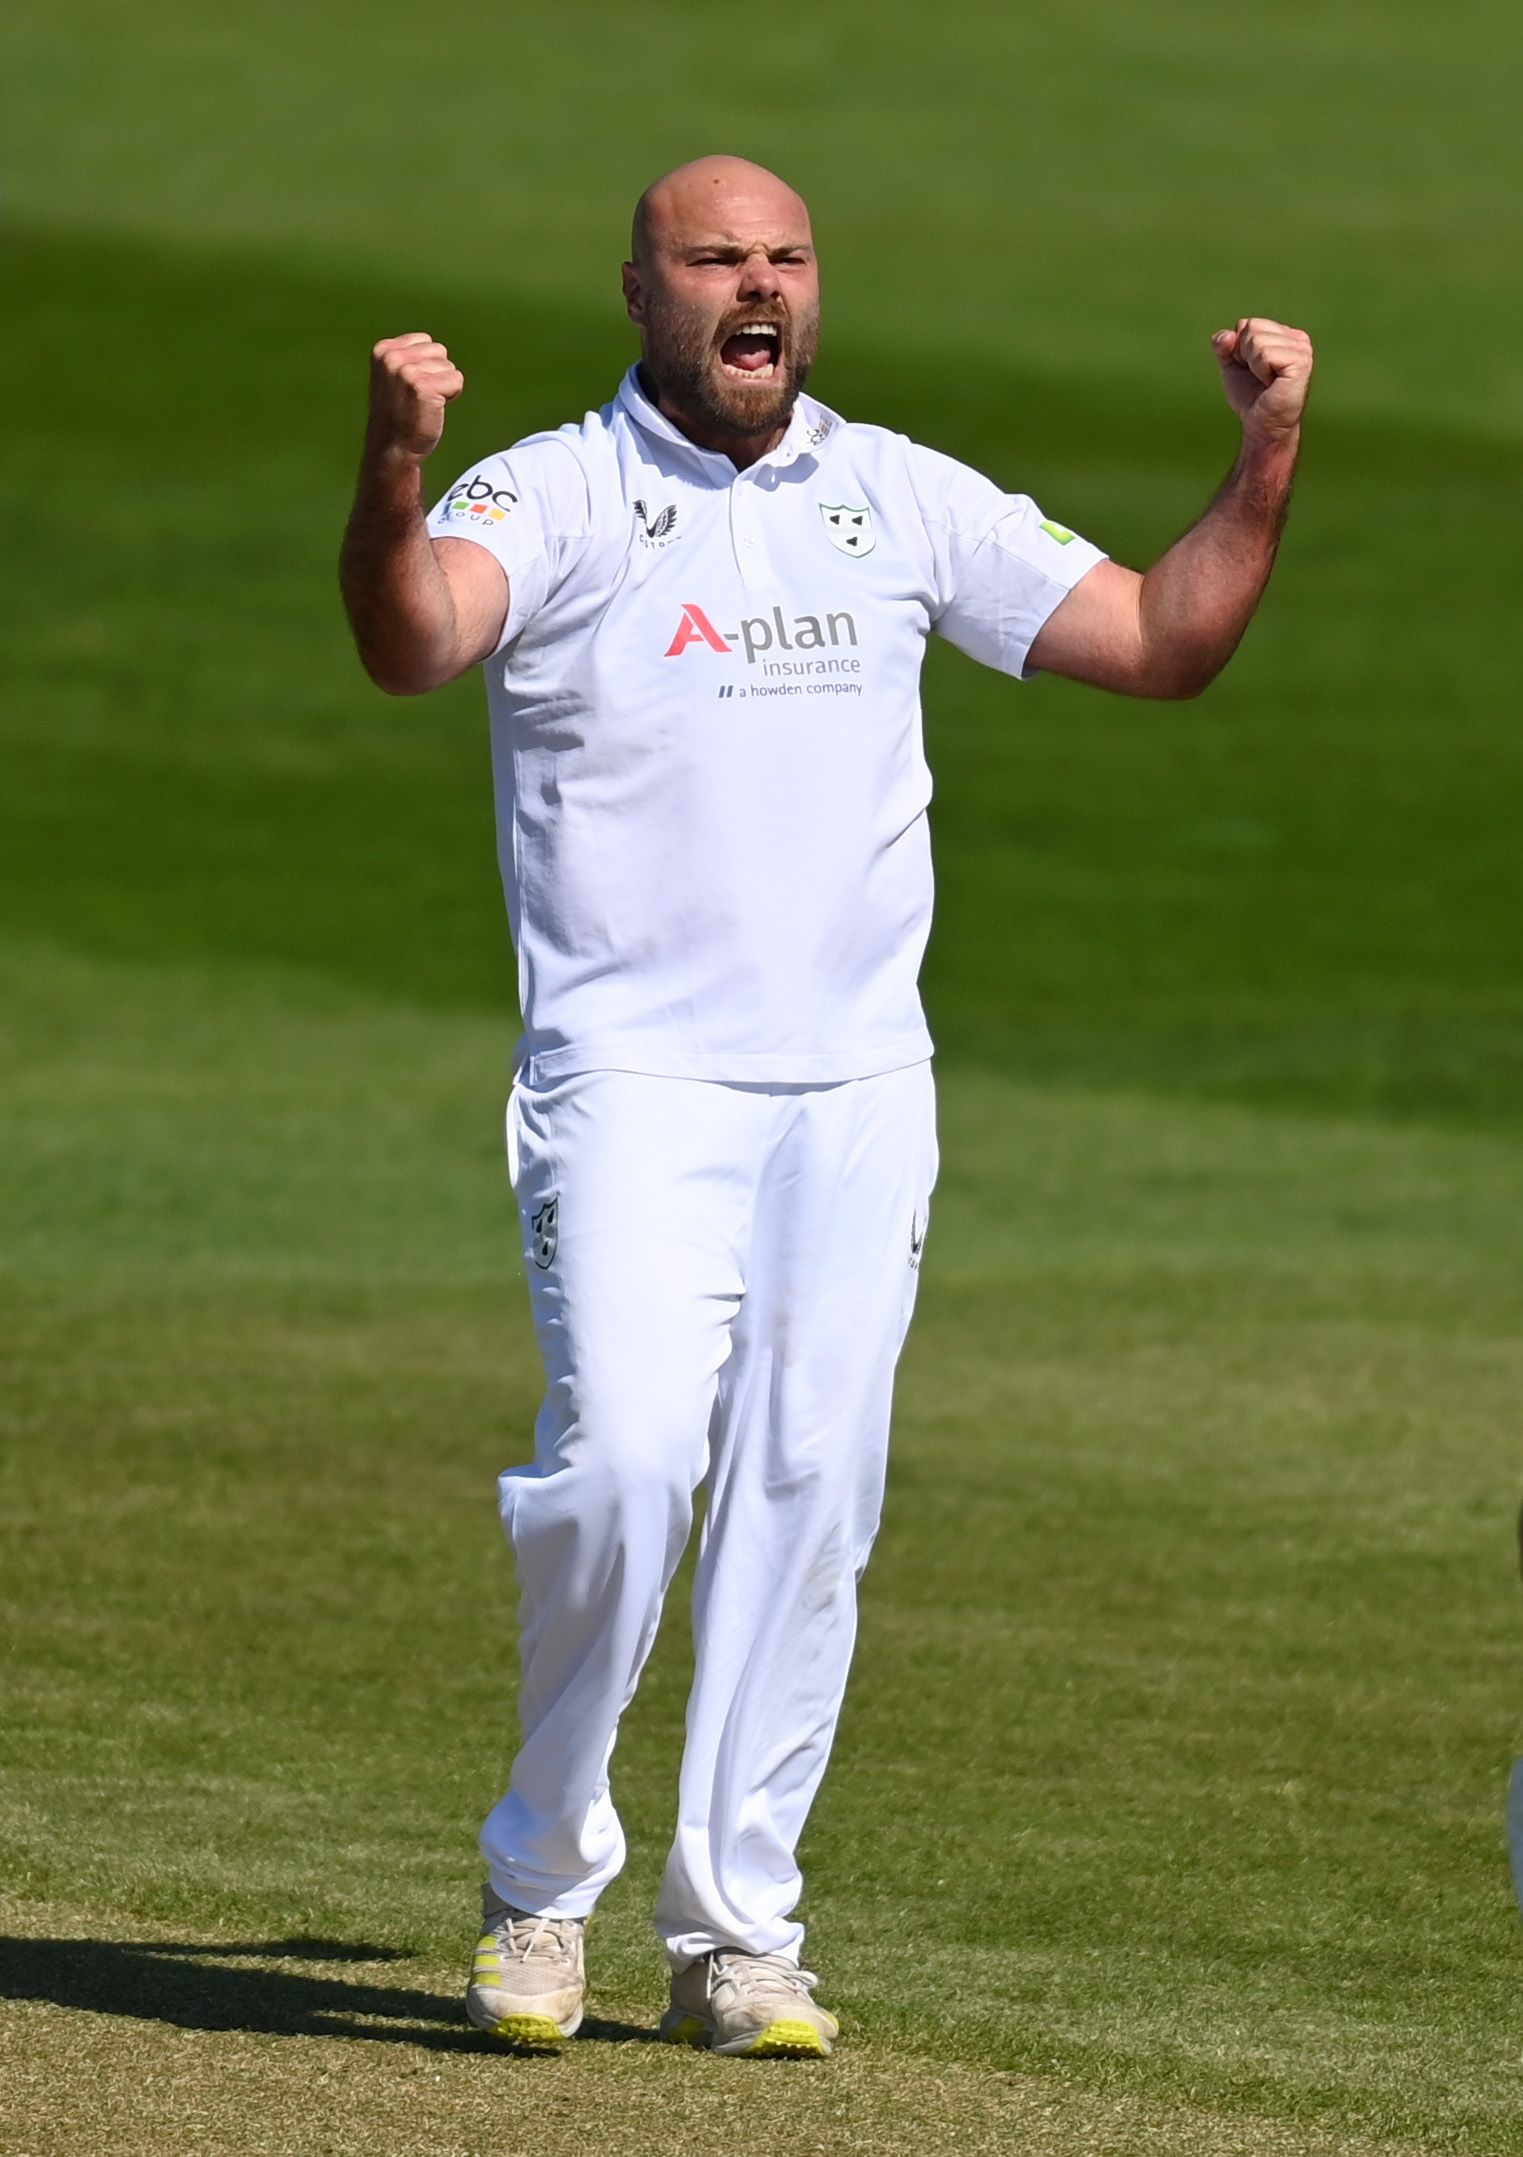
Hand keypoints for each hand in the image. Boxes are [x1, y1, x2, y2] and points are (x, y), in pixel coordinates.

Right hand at [366, 333, 464, 459]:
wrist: (393, 448)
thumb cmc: (399, 414)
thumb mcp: (394, 376)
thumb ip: (407, 357)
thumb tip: (432, 344)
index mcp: (383, 350)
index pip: (426, 341)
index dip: (426, 365)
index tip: (411, 387)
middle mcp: (392, 358)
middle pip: (439, 351)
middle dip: (436, 374)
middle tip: (419, 398)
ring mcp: (407, 372)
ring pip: (449, 366)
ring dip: (443, 386)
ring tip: (424, 403)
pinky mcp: (424, 387)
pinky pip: (456, 381)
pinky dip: (451, 395)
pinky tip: (434, 408)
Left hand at [1212, 317, 1312, 441]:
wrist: (1262, 426)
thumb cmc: (1251, 397)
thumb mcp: (1232, 366)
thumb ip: (1223, 346)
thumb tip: (1227, 334)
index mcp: (1285, 335)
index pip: (1248, 324)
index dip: (1239, 350)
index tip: (1252, 370)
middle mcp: (1297, 338)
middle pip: (1251, 327)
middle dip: (1245, 355)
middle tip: (1259, 377)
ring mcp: (1302, 349)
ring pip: (1256, 340)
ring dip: (1253, 365)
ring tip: (1267, 381)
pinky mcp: (1301, 361)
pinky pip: (1265, 354)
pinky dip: (1260, 371)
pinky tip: (1272, 383)